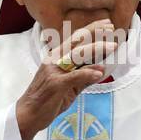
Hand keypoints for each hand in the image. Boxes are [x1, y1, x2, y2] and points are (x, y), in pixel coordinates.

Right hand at [15, 19, 118, 139]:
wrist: (28, 114)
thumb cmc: (47, 100)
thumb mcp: (69, 87)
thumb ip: (84, 77)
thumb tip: (101, 70)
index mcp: (56, 58)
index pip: (75, 39)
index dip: (91, 30)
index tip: (106, 25)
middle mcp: (54, 60)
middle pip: (77, 42)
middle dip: (95, 33)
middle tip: (111, 28)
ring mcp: (54, 71)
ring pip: (77, 55)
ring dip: (96, 49)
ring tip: (113, 46)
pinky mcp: (55, 84)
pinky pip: (75, 76)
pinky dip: (88, 73)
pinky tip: (100, 72)